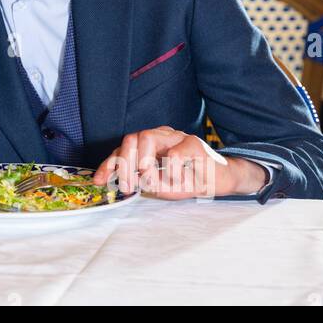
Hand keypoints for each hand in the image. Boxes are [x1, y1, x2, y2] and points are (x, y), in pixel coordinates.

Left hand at [93, 126, 265, 199]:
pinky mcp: (194, 143)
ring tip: (149, 181)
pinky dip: (171, 172)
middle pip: (131, 138)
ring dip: (143, 163)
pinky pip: (174, 155)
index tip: (100, 182)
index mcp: (150, 144)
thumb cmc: (190, 180)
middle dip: (123, 163)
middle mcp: (160, 136)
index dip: (108, 165)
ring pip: (147, 138)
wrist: (222, 180)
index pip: (123, 149)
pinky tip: (177, 181)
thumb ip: (143, 181)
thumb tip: (126, 181)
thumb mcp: (161, 185)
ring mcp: (177, 136)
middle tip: (128, 186)